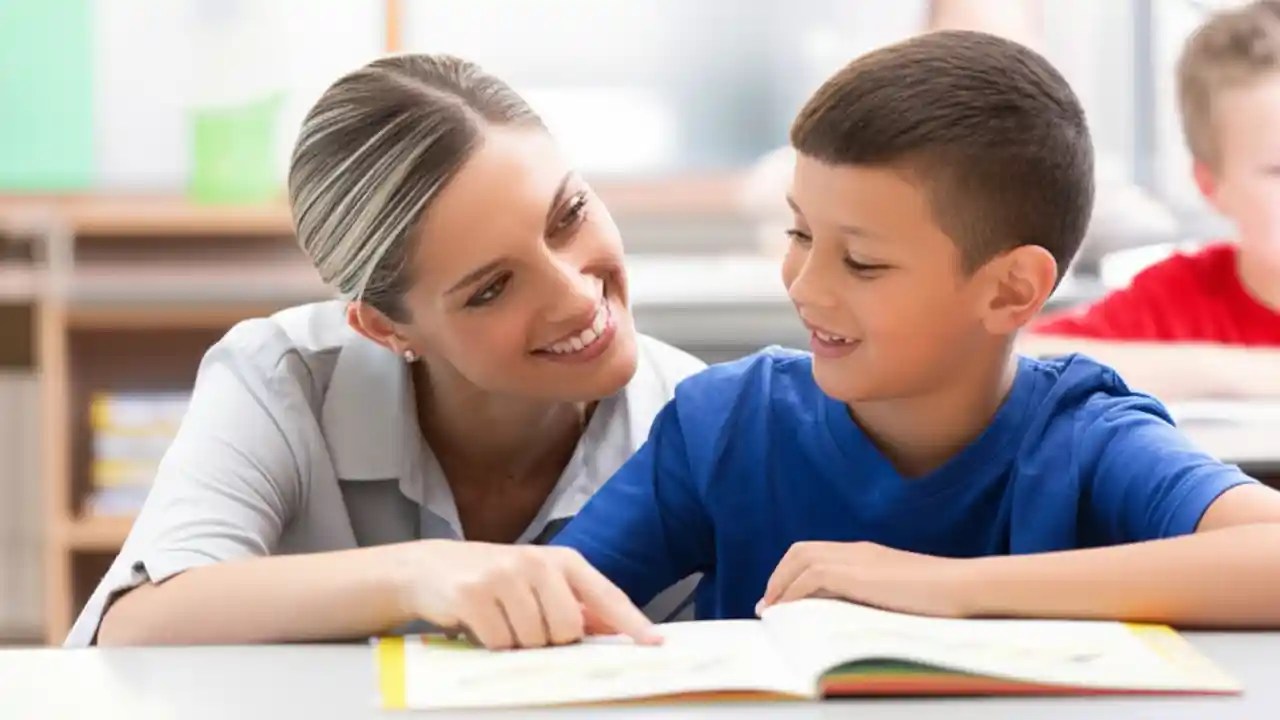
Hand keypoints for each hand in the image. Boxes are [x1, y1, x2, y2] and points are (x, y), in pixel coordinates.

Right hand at [397, 540, 661, 649]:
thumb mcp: (537, 581)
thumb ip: (575, 602)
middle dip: (550, 640)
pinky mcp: (473, 595)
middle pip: (568, 629)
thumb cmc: (493, 578)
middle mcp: (536, 562)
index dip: (631, 621)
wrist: (430, 567)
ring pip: (534, 640)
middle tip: (526, 625)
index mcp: (560, 559)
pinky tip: (480, 624)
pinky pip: (500, 644)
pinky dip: (492, 645)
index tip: (655, 643)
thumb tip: (615, 628)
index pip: (605, 594)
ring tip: (500, 620)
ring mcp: (504, 576)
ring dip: (518, 643)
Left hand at [758, 541, 974, 617]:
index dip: (793, 572)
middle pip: (801, 551)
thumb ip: (876, 598)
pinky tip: (788, 611)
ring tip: (771, 611)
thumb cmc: (944, 599)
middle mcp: (858, 550)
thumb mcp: (901, 596)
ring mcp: (858, 559)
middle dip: (779, 577)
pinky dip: (794, 593)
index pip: (817, 552)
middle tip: (768, 604)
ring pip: (801, 560)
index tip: (782, 597)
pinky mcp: (858, 574)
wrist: (965, 588)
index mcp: (868, 554)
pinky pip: (812, 578)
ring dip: (780, 585)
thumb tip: (853, 617)